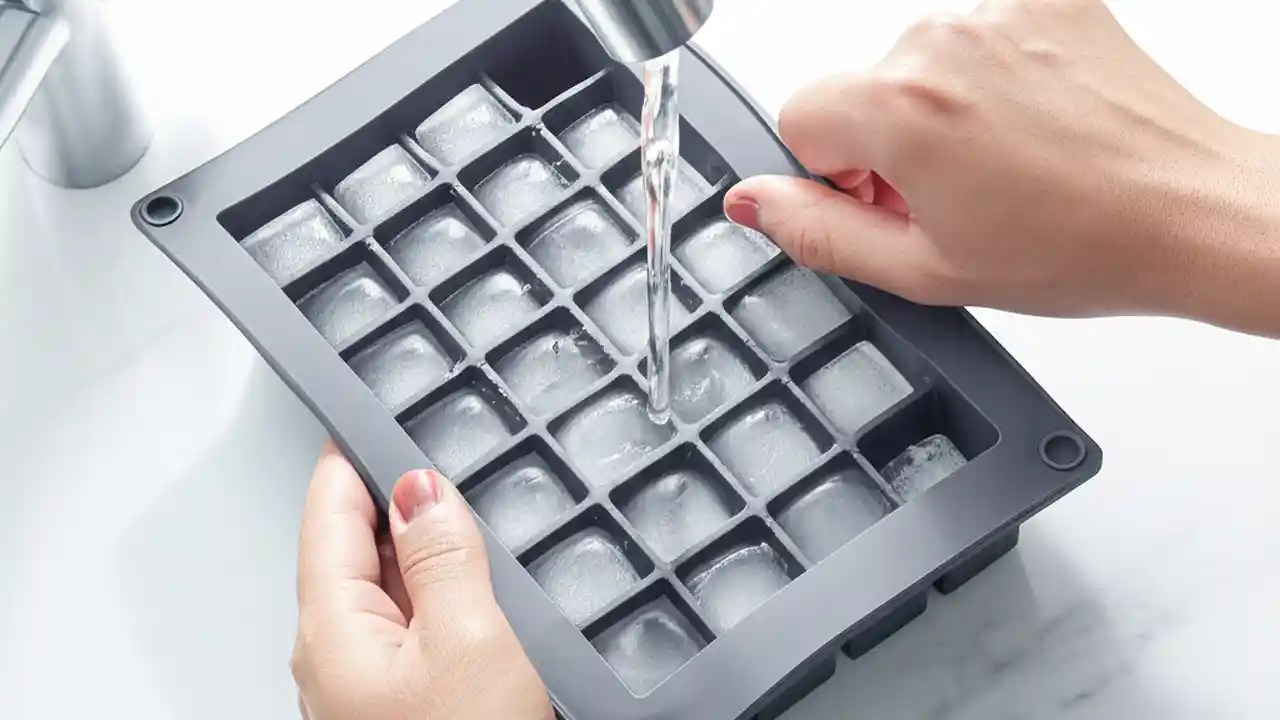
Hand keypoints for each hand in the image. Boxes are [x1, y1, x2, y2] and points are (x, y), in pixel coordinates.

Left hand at [291, 442, 552, 719]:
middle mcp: (336, 655)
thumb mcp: (470, 642)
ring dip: (430, 552)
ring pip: (391, 587)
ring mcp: (367, 681)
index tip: (394, 415)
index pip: (329, 511)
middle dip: (405, 501)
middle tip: (456, 463)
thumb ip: (443, 556)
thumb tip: (421, 489)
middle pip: (357, 546)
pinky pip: (414, 626)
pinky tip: (483, 595)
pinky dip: (443, 596)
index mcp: (332, 631)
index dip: (360, 455)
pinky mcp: (403, 700)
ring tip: (481, 529)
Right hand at [727, 0, 1279, 335]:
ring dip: (939, 113)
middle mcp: (942, 39)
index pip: (799, 117)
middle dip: (887, 144)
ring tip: (1005, 167)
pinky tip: (1033, 128)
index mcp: (901, 105)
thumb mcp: (925, 269)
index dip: (835, 175)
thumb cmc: (1081, 246)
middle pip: (860, 87)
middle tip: (956, 198)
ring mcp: (998, 11)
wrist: (1192, 212)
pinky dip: (990, 80)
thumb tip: (751, 202)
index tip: (889, 202)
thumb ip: (819, 233)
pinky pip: (978, 37)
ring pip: (918, 64)